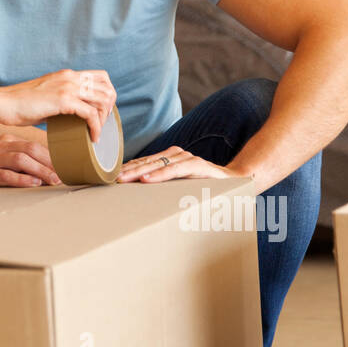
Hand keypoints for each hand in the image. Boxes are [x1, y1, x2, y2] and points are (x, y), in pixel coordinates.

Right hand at [0, 69, 115, 142]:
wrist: (3, 103)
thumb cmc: (20, 104)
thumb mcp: (47, 96)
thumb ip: (62, 100)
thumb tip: (74, 114)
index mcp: (67, 75)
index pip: (101, 77)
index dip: (107, 95)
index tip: (101, 112)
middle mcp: (70, 77)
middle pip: (107, 87)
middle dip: (109, 108)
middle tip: (102, 124)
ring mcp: (67, 87)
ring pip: (103, 100)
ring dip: (104, 119)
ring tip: (96, 132)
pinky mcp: (63, 100)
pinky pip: (91, 114)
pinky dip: (95, 128)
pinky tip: (91, 137)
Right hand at [0, 134, 62, 194]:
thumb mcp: (2, 159)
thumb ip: (22, 161)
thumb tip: (49, 172)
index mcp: (6, 141)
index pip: (34, 145)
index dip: (51, 157)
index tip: (65, 168)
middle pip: (30, 149)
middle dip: (49, 163)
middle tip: (63, 175)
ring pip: (21, 160)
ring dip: (40, 170)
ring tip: (53, 180)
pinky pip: (6, 175)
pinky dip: (22, 179)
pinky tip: (33, 184)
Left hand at [117, 145, 235, 183]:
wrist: (237, 183)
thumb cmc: (205, 187)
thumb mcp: (180, 186)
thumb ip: (163, 185)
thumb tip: (138, 192)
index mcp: (170, 158)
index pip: (144, 162)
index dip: (127, 169)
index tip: (110, 176)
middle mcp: (177, 154)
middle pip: (147, 162)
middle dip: (128, 171)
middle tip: (111, 179)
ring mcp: (188, 158)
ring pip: (158, 164)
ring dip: (139, 172)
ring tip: (124, 179)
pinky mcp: (199, 165)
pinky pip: (176, 170)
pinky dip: (161, 174)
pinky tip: (148, 180)